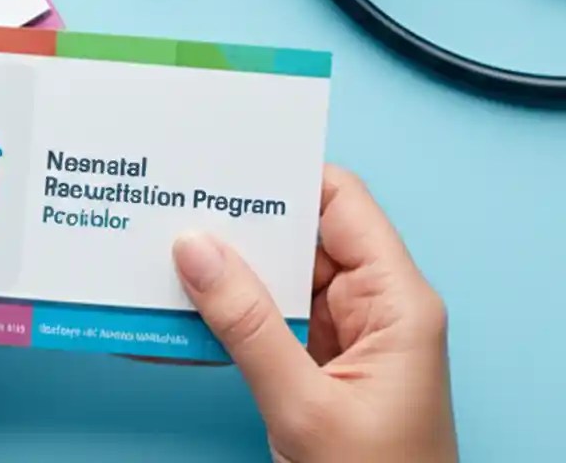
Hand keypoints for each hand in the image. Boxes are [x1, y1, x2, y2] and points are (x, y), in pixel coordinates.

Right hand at [172, 165, 456, 462]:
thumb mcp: (303, 404)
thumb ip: (246, 323)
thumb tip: (195, 248)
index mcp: (398, 301)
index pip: (343, 204)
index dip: (288, 174)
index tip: (225, 160)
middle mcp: (378, 308)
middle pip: (305, 237)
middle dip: (242, 221)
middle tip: (177, 202)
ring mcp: (350, 338)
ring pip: (282, 278)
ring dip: (229, 270)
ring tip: (167, 251)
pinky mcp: (323, 366)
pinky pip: (272, 320)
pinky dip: (231, 313)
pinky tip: (186, 308)